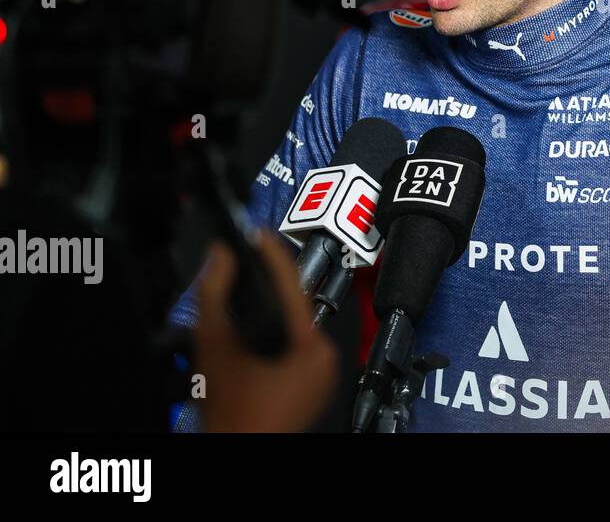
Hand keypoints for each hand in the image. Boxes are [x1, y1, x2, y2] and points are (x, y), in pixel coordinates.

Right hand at [194, 233, 338, 431]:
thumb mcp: (215, 347)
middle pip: (290, 304)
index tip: (257, 232)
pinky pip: (292, 345)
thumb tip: (219, 256)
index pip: (292, 283)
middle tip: (243, 258)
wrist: (237, 448)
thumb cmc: (232, 416)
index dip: (270, 253)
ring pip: (290, 324)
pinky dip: (272, 332)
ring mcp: (320, 374)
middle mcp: (325, 358)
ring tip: (243, 287)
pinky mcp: (310, 384)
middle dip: (264, 283)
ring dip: (267, 308)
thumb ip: (214, 295)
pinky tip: (252, 325)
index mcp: (313, 345)